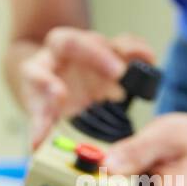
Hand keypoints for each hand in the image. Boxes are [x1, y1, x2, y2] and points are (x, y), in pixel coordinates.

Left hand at [19, 28, 155, 147]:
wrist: (54, 78)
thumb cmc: (46, 96)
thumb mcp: (41, 110)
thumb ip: (42, 125)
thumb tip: (38, 145)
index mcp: (39, 68)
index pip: (38, 72)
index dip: (48, 83)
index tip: (60, 95)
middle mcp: (60, 52)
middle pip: (69, 42)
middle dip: (93, 55)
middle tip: (117, 72)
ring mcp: (85, 47)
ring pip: (98, 41)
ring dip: (116, 52)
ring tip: (130, 71)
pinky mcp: (108, 50)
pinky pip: (123, 43)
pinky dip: (136, 49)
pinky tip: (148, 60)